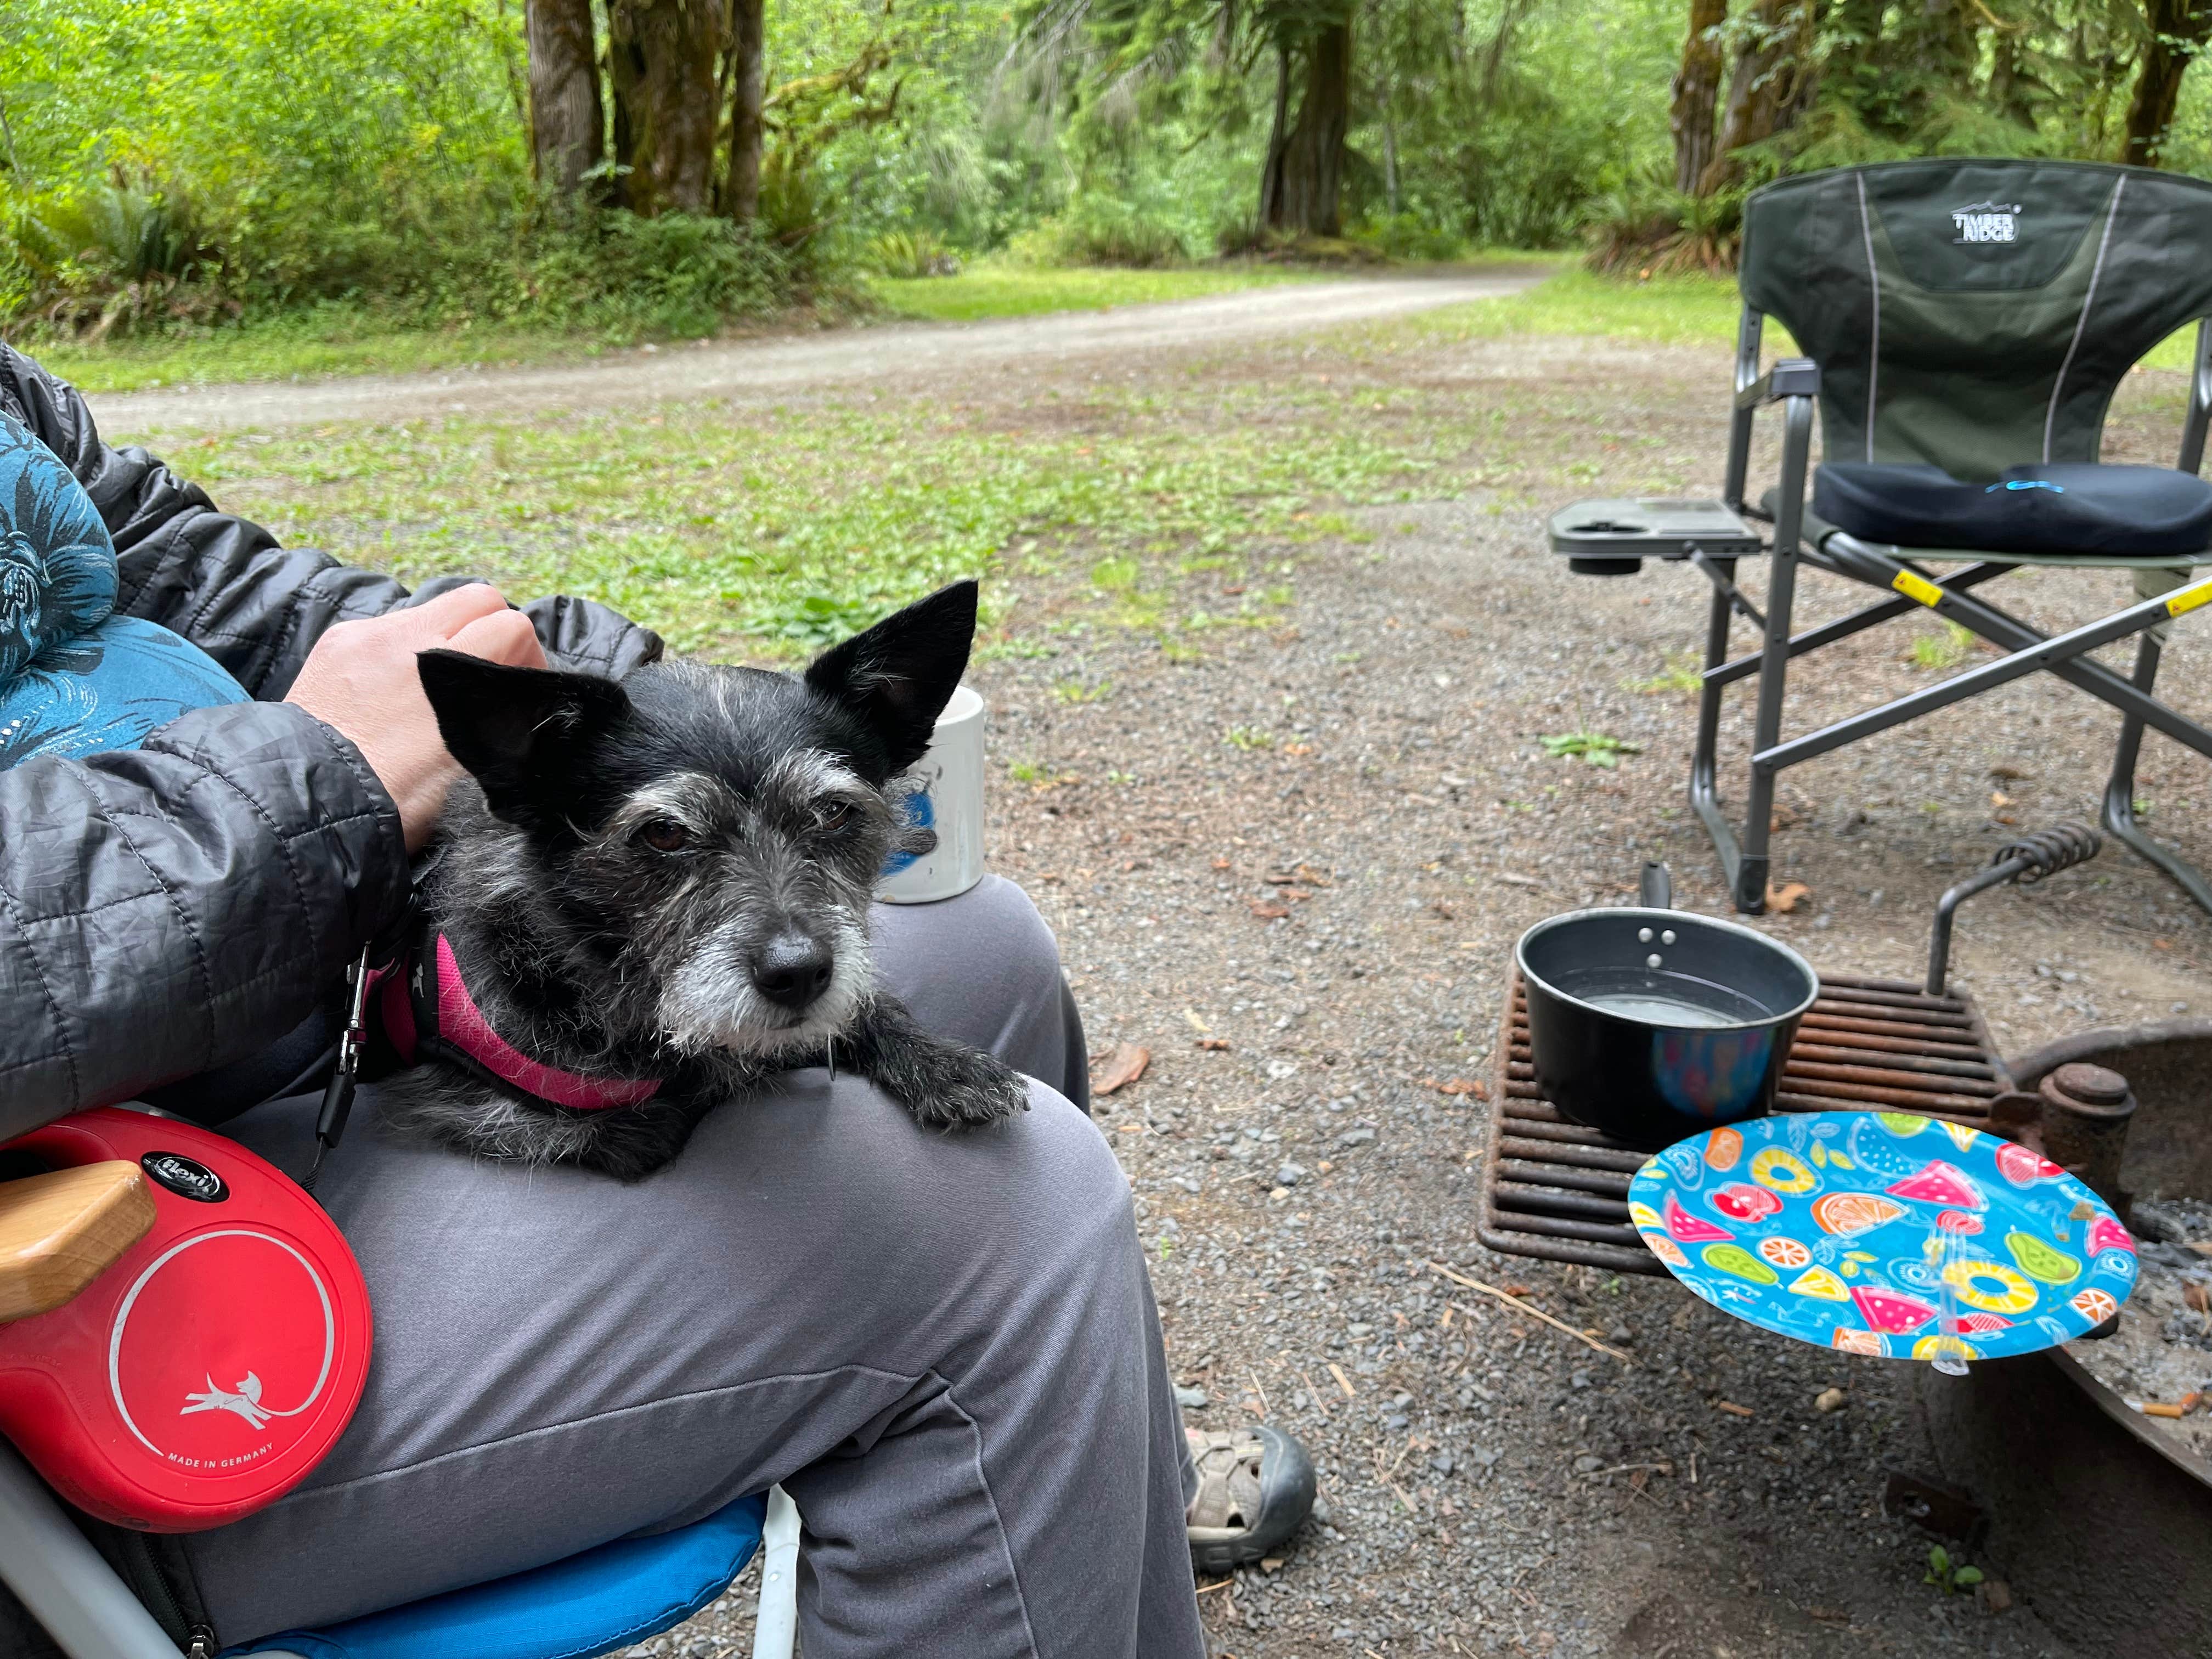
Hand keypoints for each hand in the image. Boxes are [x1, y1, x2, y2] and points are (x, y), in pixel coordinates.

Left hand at [286, 585, 546, 850]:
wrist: (306, 801)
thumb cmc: (392, 796)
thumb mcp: (465, 765)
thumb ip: (494, 720)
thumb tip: (514, 704)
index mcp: (446, 670)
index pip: (511, 626)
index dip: (529, 654)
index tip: (520, 685)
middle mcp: (407, 638)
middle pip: (475, 599)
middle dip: (494, 629)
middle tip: (490, 672)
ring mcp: (366, 635)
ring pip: (429, 611)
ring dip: (446, 639)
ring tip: (436, 688)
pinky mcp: (336, 642)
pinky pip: (386, 628)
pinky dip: (402, 650)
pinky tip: (392, 690)